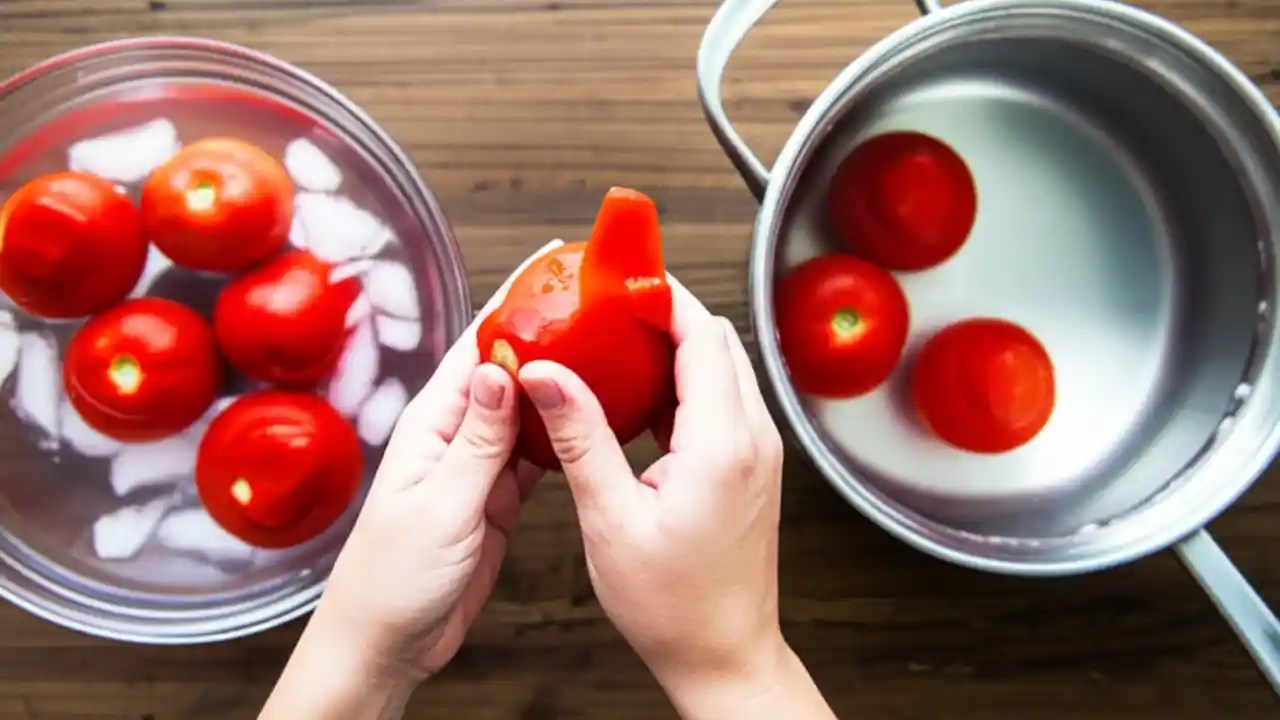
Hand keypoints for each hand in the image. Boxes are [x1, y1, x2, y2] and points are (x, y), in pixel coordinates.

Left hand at [261, 241, 560, 719]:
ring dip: (558, 383)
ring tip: (605, 351)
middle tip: (595, 303)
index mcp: (432, 424)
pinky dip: (561, 435)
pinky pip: (534, 454)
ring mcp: (476, 466)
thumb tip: (502, 370)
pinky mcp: (496, 498)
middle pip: (508, 368)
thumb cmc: (391, 581)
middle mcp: (455, 435)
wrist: (387, 643)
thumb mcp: (441, 505)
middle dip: (546, 333)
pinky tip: (589, 421)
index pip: (478, 346)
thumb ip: (478, 440)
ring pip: (526, 409)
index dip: (512, 302)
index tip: (548, 264)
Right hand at [518, 280, 833, 718]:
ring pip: (722, 369)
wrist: (722, 656)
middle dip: (667, 314)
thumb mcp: (609, 518)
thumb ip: (580, 437)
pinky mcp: (751, 468)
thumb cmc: (672, 605)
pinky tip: (638, 397)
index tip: (623, 276)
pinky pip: (721, 403)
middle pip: (717, 342)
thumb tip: (547, 375)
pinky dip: (684, 385)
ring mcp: (758, 453)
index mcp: (722, 444)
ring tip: (617, 343)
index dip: (663, 296)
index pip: (702, 335)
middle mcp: (753, 439)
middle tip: (610, 306)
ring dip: (676, 348)